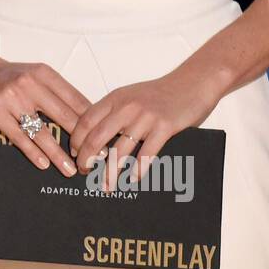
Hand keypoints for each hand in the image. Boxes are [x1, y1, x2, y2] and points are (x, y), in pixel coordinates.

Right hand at [0, 52, 90, 176]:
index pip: (75, 99)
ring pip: (41, 132)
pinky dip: (33, 152)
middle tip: (94, 158)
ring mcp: (11, 99)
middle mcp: (29, 84)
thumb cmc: (7, 75)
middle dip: (81, 140)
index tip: (102, 138)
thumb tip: (84, 117)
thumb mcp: (34, 74)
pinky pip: (19, 137)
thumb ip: (56, 91)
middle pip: (63, 116)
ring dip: (58, 154)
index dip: (90, 121)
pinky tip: (43, 164)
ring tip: (70, 169)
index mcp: (44, 73)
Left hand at [70, 68, 223, 190]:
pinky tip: (133, 179)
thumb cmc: (160, 94)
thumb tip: (93, 137)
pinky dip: (138, 170)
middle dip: (87, 159)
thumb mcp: (130, 96)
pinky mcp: (165, 127)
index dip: (77, 141)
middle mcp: (127, 107)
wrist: (192, 82)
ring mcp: (145, 117)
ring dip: (110, 172)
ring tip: (106, 185)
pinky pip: (146, 154)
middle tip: (84, 172)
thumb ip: (113, 112)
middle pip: (97, 138)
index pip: (86, 121)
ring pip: (120, 151)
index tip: (75, 155)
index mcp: (115, 99)